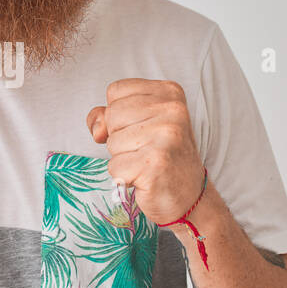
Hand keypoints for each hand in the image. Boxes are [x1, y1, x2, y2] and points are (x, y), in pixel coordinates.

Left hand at [86, 79, 204, 226]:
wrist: (190, 196)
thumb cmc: (161, 156)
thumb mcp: (138, 124)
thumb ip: (108, 116)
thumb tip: (97, 130)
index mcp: (170, 92)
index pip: (115, 91)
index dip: (118, 115)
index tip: (142, 129)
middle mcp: (173, 110)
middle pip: (111, 114)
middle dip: (119, 137)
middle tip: (145, 149)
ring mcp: (167, 136)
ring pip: (111, 142)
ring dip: (122, 158)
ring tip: (146, 162)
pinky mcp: (156, 163)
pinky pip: (115, 167)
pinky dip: (124, 178)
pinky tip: (145, 177)